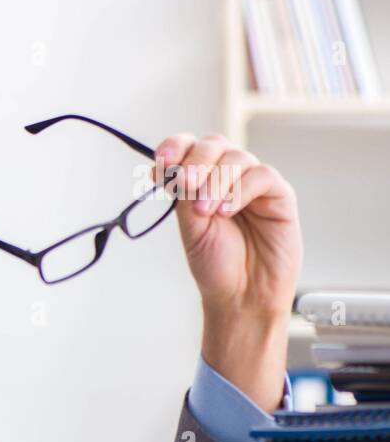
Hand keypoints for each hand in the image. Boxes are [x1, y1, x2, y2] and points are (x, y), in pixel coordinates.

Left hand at [153, 133, 302, 411]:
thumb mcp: (190, 229)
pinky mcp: (279, 196)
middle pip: (213, 145)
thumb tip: (172, 169)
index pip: (188, 148)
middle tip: (186, 185)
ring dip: (216, 181)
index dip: (174, 147)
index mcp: (200, 181)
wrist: (242, 296)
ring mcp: (253, 184)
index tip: (161, 162)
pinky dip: (241, 190)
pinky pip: (262, 176)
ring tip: (207, 212)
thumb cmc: (216, 265)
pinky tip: (227, 211)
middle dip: (196, 162)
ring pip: (237, 158)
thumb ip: (183, 197)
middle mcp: (227, 177)